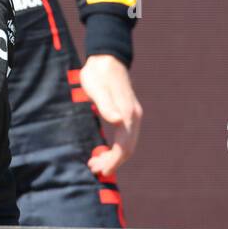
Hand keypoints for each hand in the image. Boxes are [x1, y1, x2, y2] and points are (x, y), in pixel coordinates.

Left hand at [79, 54, 141, 176]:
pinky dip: (115, 148)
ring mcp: (132, 115)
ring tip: (95, 162)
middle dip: (112, 163)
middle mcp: (134, 116)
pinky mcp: (127, 114)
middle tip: (93, 168)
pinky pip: (125, 137)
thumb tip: (118, 121)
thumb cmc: (98, 73)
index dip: (113, 161)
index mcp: (127, 113)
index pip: (124, 146)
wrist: (106, 58)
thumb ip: (106, 105)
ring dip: (113, 157)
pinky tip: (103, 150)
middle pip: (128, 149)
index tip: (100, 170)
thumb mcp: (96, 89)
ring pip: (127, 144)